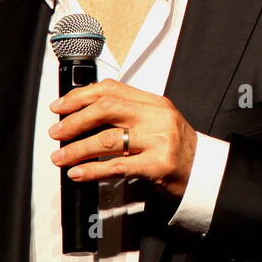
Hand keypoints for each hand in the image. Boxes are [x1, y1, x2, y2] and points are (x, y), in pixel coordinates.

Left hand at [48, 79, 196, 200]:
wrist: (204, 173)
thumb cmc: (176, 149)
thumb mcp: (156, 123)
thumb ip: (127, 115)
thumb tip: (83, 116)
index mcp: (154, 103)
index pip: (112, 89)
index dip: (81, 96)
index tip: (61, 106)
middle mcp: (157, 118)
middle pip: (107, 108)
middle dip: (75, 121)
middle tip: (57, 132)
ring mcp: (159, 141)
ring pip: (107, 139)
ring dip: (77, 149)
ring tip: (60, 156)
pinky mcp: (158, 165)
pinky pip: (117, 166)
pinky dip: (92, 169)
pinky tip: (78, 173)